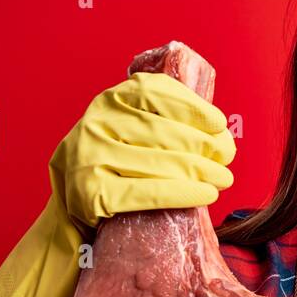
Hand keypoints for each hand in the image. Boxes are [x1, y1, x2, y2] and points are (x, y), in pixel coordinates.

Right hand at [49, 70, 236, 237]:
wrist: (70, 202)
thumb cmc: (114, 162)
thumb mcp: (126, 128)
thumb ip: (161, 119)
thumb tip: (218, 134)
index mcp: (110, 100)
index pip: (156, 93)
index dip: (193, 107)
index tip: (219, 124)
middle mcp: (97, 123)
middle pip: (166, 132)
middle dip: (206, 145)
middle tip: (226, 157)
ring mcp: (91, 158)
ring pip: (163, 163)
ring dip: (203, 171)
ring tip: (223, 178)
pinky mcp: (93, 193)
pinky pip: (151, 192)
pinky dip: (185, 193)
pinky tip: (206, 194)